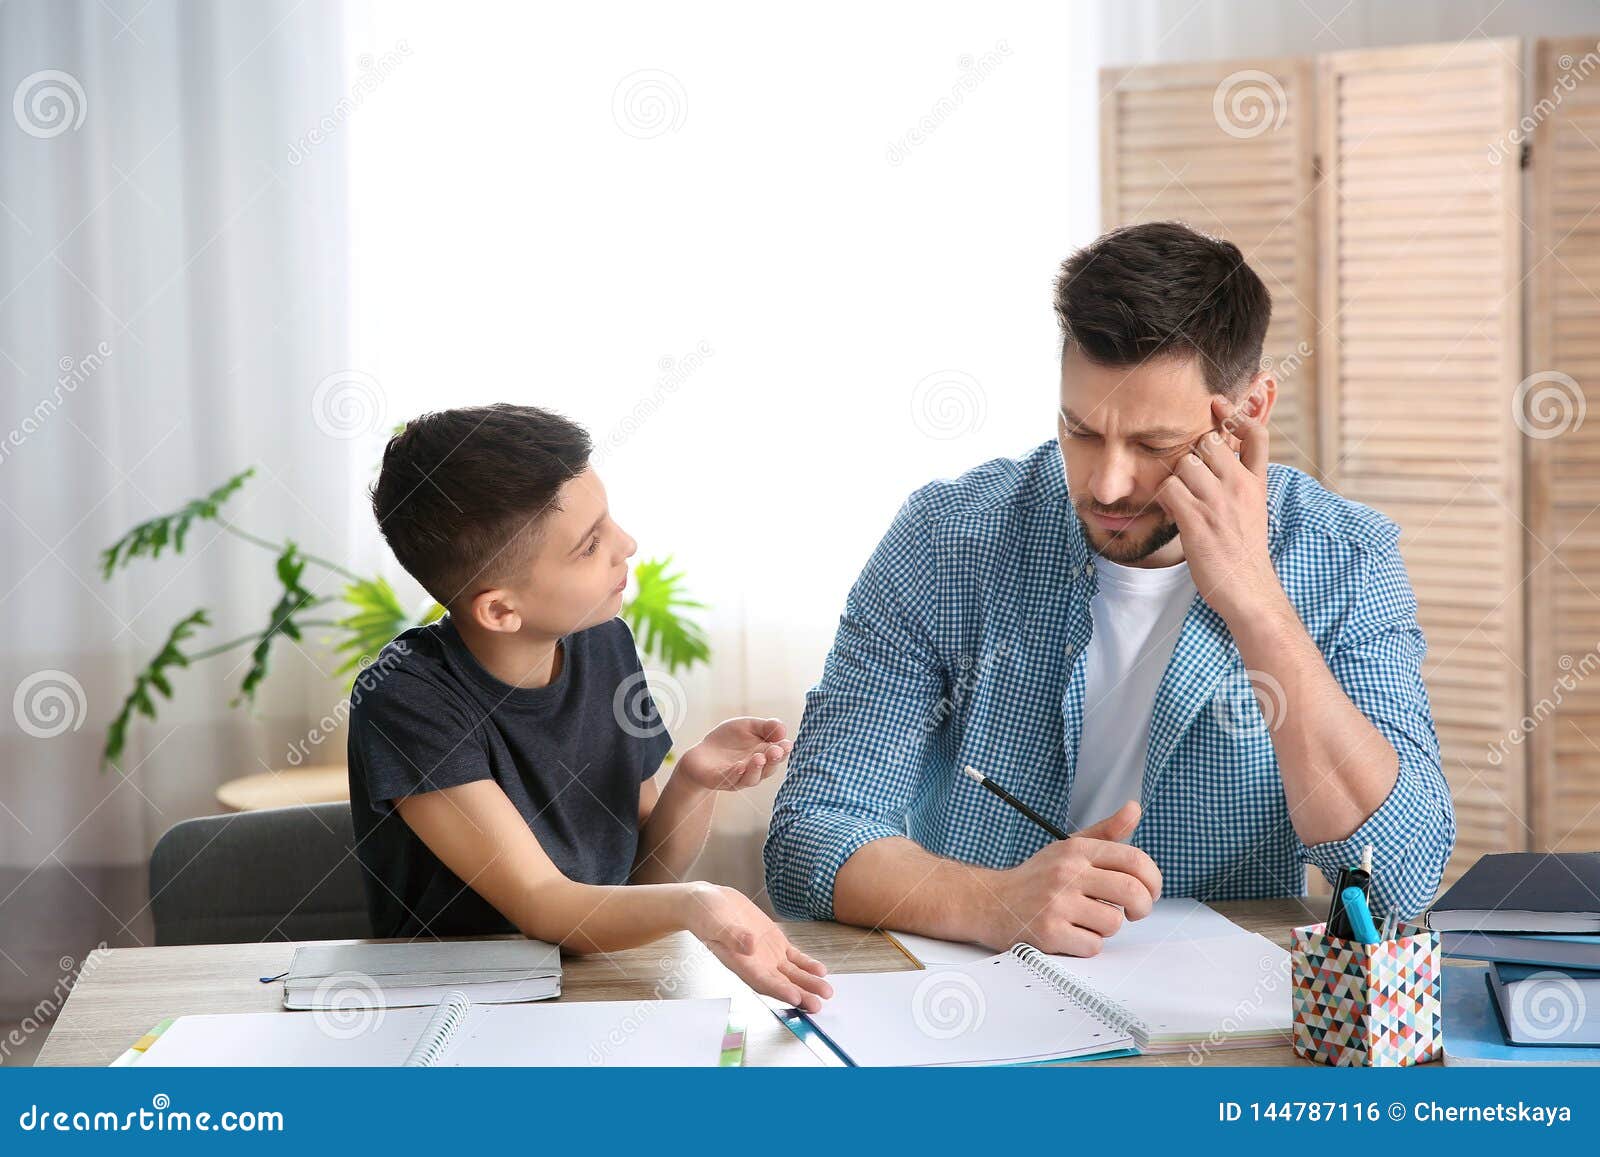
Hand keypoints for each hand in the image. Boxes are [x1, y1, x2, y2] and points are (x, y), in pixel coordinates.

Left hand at [676, 717, 791, 791]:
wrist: (702, 753)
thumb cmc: (729, 740)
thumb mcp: (748, 726)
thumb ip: (765, 726)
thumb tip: (782, 729)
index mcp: (765, 756)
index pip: (778, 755)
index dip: (783, 751)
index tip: (786, 744)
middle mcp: (754, 770)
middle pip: (768, 769)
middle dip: (773, 760)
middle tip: (775, 751)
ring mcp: (738, 778)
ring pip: (751, 778)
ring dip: (756, 769)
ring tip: (758, 758)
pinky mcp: (720, 780)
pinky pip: (729, 779)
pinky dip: (735, 774)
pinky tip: (739, 766)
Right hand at [685, 883, 832, 1011]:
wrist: (709, 903)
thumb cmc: (706, 914)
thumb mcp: (716, 922)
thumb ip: (733, 936)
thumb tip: (749, 946)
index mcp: (739, 963)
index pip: (761, 982)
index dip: (779, 990)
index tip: (795, 997)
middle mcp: (755, 964)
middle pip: (780, 983)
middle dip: (800, 994)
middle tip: (817, 1004)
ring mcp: (766, 954)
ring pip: (790, 973)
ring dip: (808, 983)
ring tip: (826, 991)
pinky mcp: (773, 942)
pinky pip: (793, 957)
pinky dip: (806, 964)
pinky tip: (820, 970)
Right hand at [981, 801, 1162, 955]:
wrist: (991, 902)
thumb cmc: (1037, 878)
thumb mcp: (1069, 848)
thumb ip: (1106, 832)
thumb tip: (1134, 808)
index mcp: (1076, 851)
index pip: (1134, 859)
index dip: (1153, 879)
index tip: (1149, 890)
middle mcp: (1067, 873)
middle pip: (1131, 892)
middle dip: (1142, 907)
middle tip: (1135, 912)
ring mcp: (1057, 903)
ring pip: (1113, 922)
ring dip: (1107, 926)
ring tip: (1088, 919)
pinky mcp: (1049, 932)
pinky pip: (1093, 945)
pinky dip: (1088, 944)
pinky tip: (1072, 933)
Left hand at [1153, 395, 1282, 626]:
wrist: (1247, 588)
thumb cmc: (1244, 552)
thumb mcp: (1254, 509)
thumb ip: (1241, 482)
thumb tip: (1217, 459)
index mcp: (1256, 483)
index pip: (1256, 434)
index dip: (1235, 414)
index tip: (1217, 404)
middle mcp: (1239, 486)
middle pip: (1208, 443)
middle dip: (1192, 456)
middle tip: (1190, 480)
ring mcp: (1217, 502)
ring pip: (1184, 464)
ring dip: (1175, 480)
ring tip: (1180, 501)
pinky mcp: (1196, 519)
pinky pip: (1168, 489)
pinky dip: (1163, 500)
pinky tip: (1171, 514)